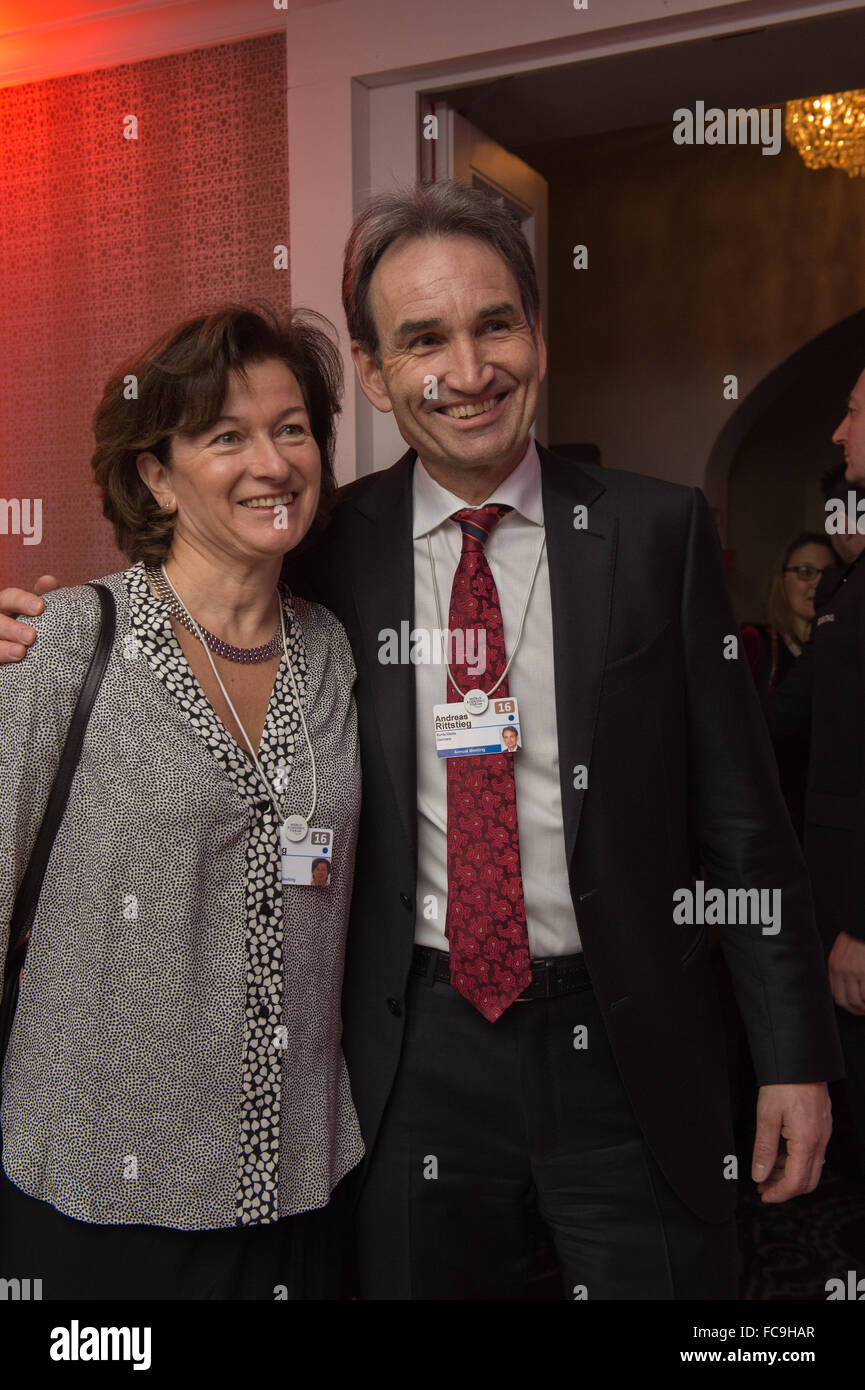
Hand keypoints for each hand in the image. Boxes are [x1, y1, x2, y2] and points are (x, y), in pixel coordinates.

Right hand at [0, 576, 58, 661]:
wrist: (23, 650)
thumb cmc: (32, 624)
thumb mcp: (36, 610)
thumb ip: (44, 595)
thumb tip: (48, 580)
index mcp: (5, 605)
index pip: (10, 597)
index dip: (23, 601)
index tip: (40, 608)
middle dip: (12, 628)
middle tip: (31, 636)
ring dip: (2, 648)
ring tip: (20, 652)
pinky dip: (1, 656)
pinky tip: (13, 662)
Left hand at [751, 1082, 830, 1201]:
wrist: (800, 1059)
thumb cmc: (784, 1082)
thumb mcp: (767, 1115)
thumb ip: (764, 1149)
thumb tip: (760, 1174)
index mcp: (807, 1141)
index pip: (796, 1182)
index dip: (779, 1193)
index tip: (763, 1195)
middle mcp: (820, 1140)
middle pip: (807, 1180)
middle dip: (785, 1188)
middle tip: (764, 1186)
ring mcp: (823, 1132)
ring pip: (811, 1167)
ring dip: (789, 1173)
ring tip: (767, 1170)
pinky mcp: (821, 1124)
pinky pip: (813, 1152)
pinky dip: (796, 1159)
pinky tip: (779, 1154)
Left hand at [828, 931, 864, 1014]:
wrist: (861, 926)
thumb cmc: (856, 939)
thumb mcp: (842, 951)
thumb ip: (841, 968)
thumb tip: (845, 987)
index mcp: (834, 966)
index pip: (836, 994)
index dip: (846, 1005)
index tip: (855, 1008)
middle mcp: (841, 970)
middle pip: (845, 1001)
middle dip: (856, 1010)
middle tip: (864, 1012)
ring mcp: (853, 972)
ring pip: (857, 1000)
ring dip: (864, 1007)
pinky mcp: (864, 972)